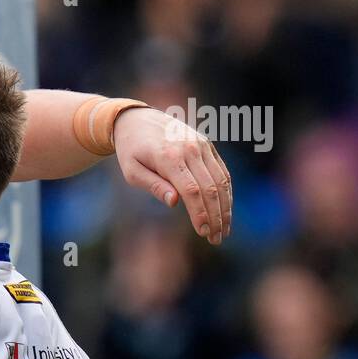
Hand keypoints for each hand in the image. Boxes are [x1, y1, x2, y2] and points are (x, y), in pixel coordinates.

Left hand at [112, 108, 232, 244]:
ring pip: (221, 180)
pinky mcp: (208, 145)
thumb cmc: (131, 150)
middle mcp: (190, 149)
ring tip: (224, 230)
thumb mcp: (131, 171)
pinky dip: (226, 192)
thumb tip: (175, 202)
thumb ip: (153, 186)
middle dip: (216, 216)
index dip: (200, 214)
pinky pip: (222, 171)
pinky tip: (225, 210)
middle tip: (216, 239)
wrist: (138, 119)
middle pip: (210, 187)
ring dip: (226, 207)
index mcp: (169, 157)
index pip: (191, 190)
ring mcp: (202, 145)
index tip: (203, 233)